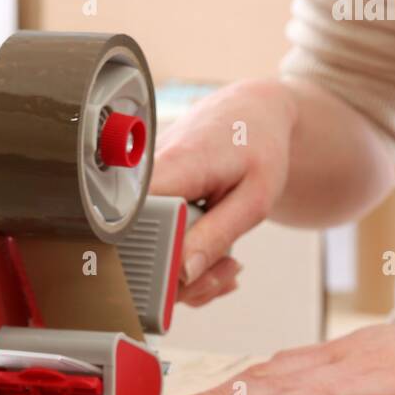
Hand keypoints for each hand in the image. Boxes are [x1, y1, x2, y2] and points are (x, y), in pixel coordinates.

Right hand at [151, 79, 296, 305]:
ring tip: (227, 262)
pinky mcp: (145, 205)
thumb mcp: (254, 199)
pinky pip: (155, 246)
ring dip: (190, 274)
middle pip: (138, 249)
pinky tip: (213, 253)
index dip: (157, 261)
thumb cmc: (258, 148)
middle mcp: (145, 177)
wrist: (250, 115)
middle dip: (182, 279)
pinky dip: (186, 262)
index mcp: (172, 167)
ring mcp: (141, 192)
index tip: (190, 275)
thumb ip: (217, 236)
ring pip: (146, 255)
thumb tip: (182, 275)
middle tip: (225, 271)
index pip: (135, 223)